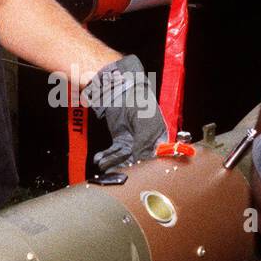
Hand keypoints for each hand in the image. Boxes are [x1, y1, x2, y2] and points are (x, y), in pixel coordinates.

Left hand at [87, 54, 167, 171]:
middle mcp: (148, 139)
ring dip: (113, 162)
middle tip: (114, 174)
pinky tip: (100, 159)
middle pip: (139, 160)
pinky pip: (116, 150)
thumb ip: (145, 145)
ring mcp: (134, 138)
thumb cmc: (138, 101)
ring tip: (102, 165)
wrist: (120, 85)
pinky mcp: (121, 136)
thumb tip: (142, 162)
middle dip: (126, 167)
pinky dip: (108, 156)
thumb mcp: (145, 125)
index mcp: (160, 136)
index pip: (157, 158)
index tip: (135, 175)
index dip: (147, 168)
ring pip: (125, 157)